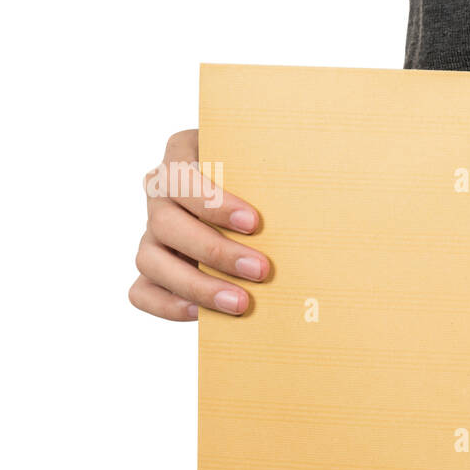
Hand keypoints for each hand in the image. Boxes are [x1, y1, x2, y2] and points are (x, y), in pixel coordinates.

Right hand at [128, 129, 269, 319]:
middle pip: (166, 223)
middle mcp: (160, 194)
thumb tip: (326, 199)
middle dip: (215, 250)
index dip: (213, 203)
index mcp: (182, 155)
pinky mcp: (154, 269)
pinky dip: (169, 305)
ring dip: (196, 284)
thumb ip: (281, 173)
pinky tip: (204, 314)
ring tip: (240, 303)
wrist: (262, 206)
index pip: (180, 175)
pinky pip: (143, 292)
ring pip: (150, 260)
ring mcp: (152, 232)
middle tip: (261, 269)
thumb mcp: (272, 166)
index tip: (254, 223)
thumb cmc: (269, 180)